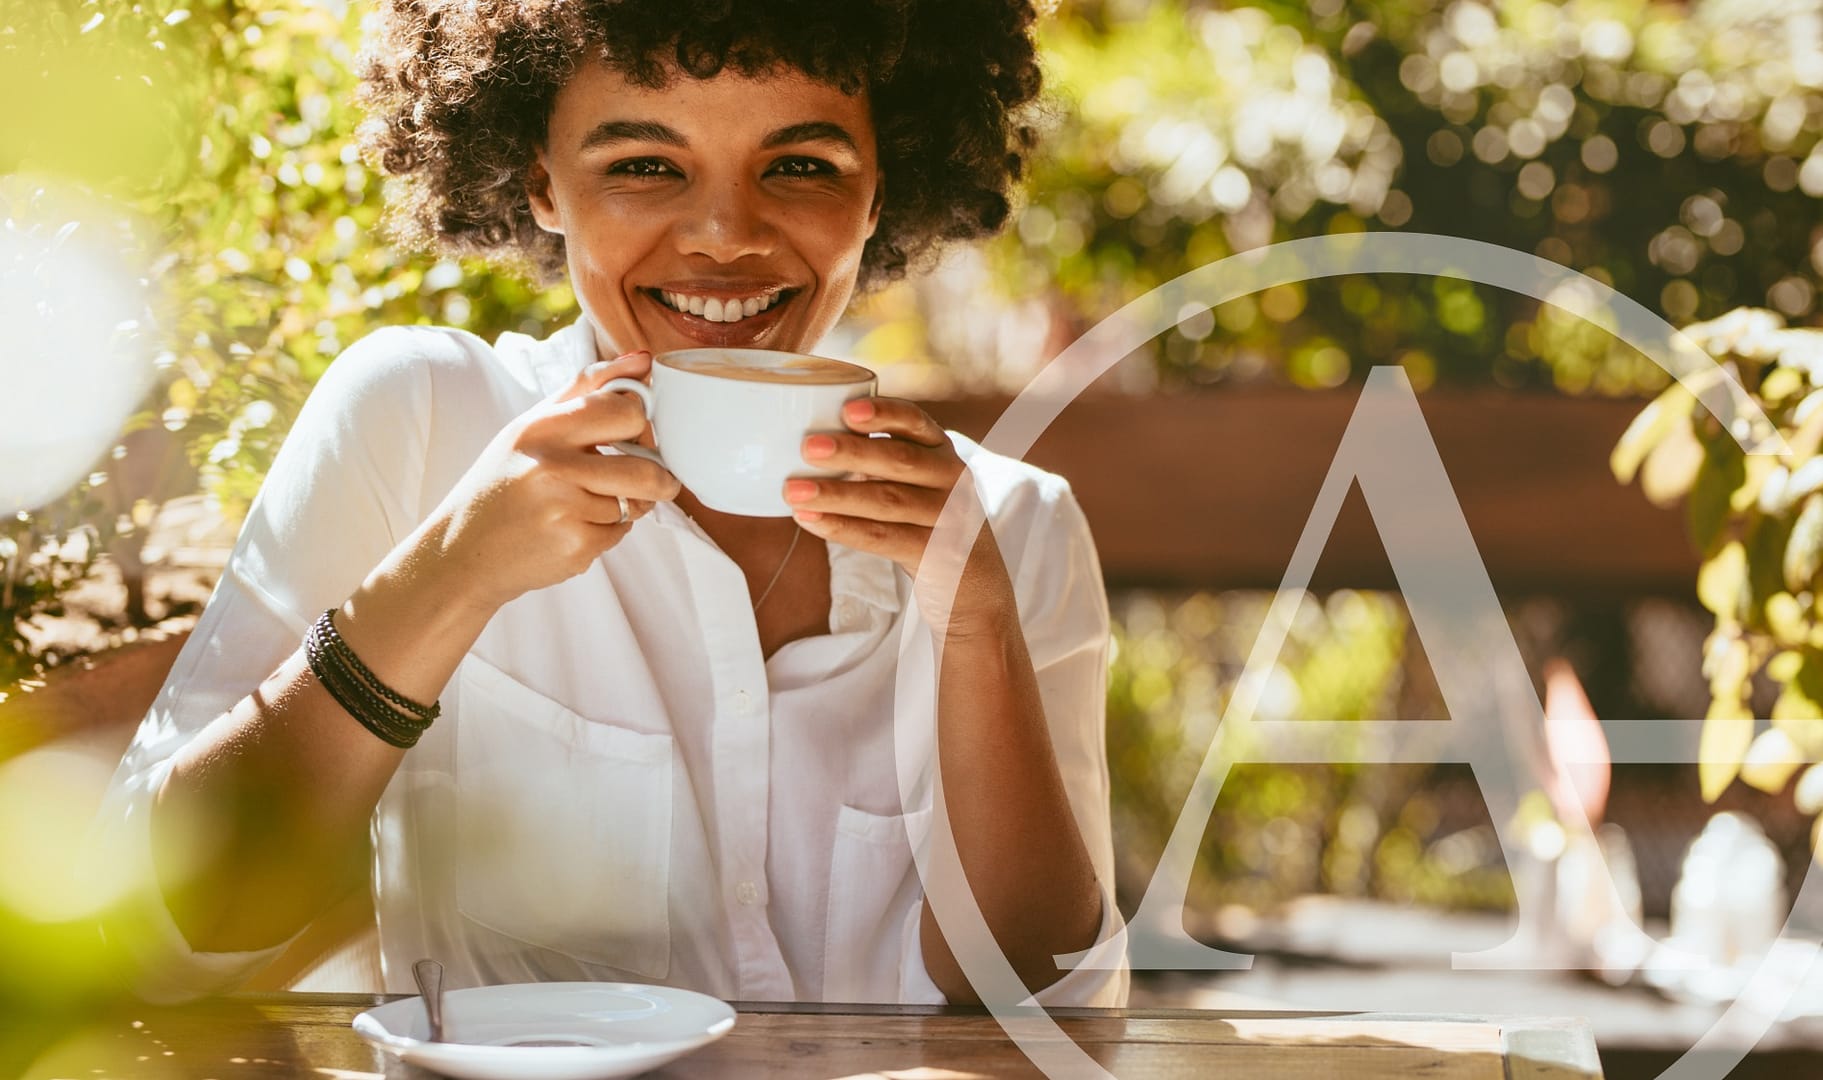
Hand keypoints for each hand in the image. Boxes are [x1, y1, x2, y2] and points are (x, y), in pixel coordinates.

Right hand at [424, 350, 680, 608]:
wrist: (461, 552)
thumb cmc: (503, 482)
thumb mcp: (532, 426)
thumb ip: (588, 389)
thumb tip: (643, 359)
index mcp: (543, 427)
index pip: (626, 410)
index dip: (642, 424)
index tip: (636, 434)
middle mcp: (552, 466)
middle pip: (645, 467)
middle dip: (657, 476)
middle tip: (645, 478)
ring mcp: (564, 509)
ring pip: (636, 504)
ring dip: (628, 506)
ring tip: (591, 504)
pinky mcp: (574, 546)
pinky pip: (620, 533)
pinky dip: (608, 532)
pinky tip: (572, 527)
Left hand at [783, 397, 1015, 625]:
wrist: (975, 586)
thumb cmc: (927, 523)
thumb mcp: (918, 483)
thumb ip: (880, 461)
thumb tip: (811, 444)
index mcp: (941, 451)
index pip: (915, 422)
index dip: (883, 413)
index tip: (848, 410)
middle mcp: (951, 479)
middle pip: (899, 460)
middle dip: (851, 452)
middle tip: (808, 448)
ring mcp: (948, 518)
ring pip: (887, 501)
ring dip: (836, 494)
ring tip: (793, 491)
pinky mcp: (937, 554)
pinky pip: (884, 538)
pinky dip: (844, 528)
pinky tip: (811, 521)